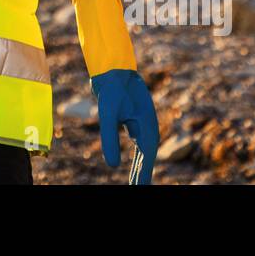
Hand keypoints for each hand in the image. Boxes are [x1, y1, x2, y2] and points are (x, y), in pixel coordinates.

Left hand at [90, 69, 159, 183]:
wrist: (112, 66)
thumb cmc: (111, 87)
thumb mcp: (107, 113)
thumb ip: (109, 138)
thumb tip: (112, 166)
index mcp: (146, 126)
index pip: (146, 158)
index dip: (143, 176)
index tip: (139, 188)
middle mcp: (147, 126)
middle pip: (146, 157)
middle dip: (142, 175)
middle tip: (137, 189)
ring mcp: (142, 123)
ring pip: (143, 152)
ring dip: (141, 168)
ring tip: (137, 183)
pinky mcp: (134, 120)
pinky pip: (138, 143)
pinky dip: (138, 157)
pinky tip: (136, 164)